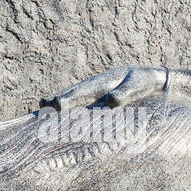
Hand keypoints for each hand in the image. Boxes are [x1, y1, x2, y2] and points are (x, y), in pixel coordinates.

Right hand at [40, 66, 165, 110]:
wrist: (148, 77)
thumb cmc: (143, 82)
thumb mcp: (137, 86)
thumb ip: (124, 94)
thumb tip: (110, 101)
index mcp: (101, 83)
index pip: (81, 93)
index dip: (69, 99)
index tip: (57, 105)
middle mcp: (92, 86)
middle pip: (71, 94)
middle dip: (56, 100)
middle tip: (42, 106)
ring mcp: (92, 91)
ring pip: (72, 97)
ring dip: (58, 103)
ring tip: (42, 108)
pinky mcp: (95, 98)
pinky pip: (79, 103)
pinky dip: (68, 107)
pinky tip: (58, 113)